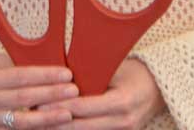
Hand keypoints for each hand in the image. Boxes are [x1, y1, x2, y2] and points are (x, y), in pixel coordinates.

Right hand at [0, 52, 77, 127]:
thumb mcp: (0, 62)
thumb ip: (21, 68)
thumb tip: (53, 70)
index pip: (21, 76)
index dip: (45, 75)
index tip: (66, 74)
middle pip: (24, 98)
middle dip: (51, 94)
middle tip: (73, 90)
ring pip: (24, 120)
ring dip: (48, 117)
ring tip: (68, 112)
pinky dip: (38, 127)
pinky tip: (54, 124)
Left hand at [41, 58, 162, 128]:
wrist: (159, 89)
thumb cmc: (133, 72)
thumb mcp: (113, 69)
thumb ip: (90, 75)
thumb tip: (58, 76)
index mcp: (121, 102)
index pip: (83, 107)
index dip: (59, 106)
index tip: (38, 104)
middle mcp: (124, 122)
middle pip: (82, 126)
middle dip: (56, 122)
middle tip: (33, 117)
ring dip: (64, 129)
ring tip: (41, 124)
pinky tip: (60, 127)